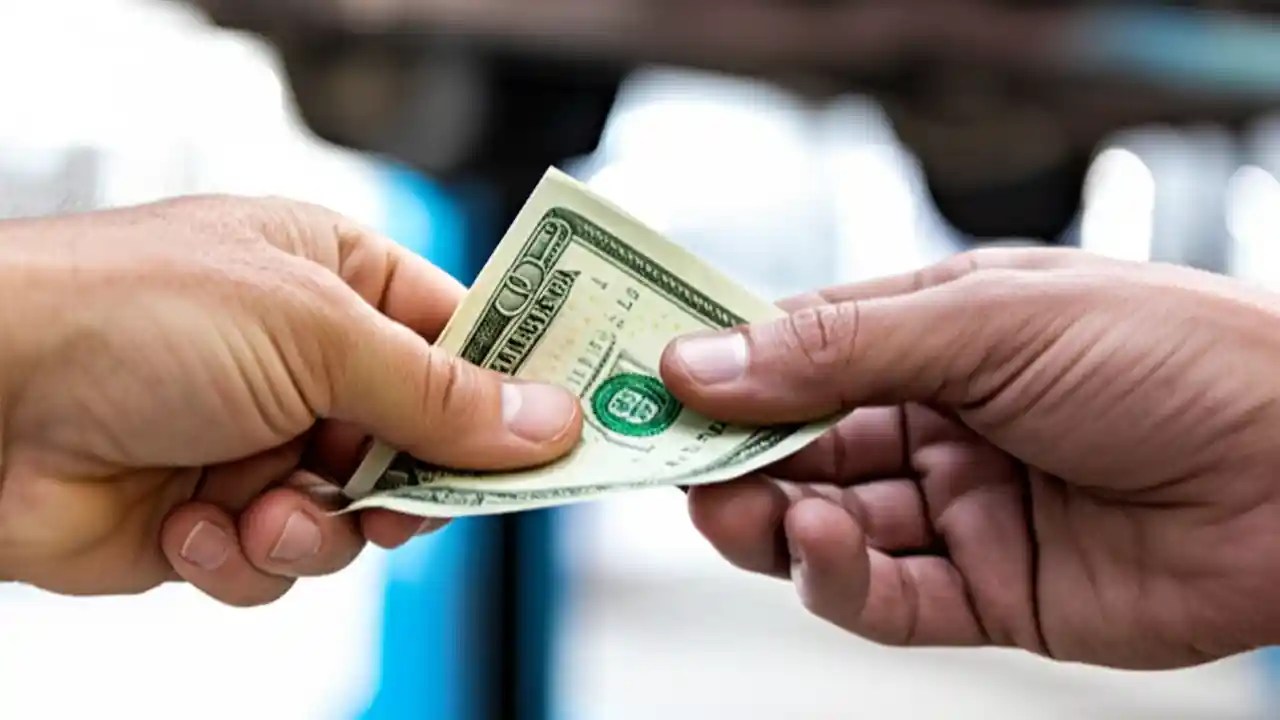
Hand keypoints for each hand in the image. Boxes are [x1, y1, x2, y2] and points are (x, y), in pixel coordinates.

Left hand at [0, 196, 580, 604]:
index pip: (464, 338)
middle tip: (396, 494)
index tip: (565, 436)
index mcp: (339, 280)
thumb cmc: (129, 313)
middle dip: (408, 482)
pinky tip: (194, 524)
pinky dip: (246, 556)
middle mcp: (309, 361)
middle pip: (426, 442)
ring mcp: (265, 440)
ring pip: (361, 518)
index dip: (514, 389)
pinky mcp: (219, 517)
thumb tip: (548, 422)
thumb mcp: (312, 332)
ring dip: (316, 529)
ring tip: (262, 509)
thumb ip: (438, 391)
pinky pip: (283, 562)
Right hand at [661, 248, 1279, 669]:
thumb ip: (838, 348)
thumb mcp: (989, 319)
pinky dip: (833, 577)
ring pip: (824, 524)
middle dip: (728, 454)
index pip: (798, 350)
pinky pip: (883, 595)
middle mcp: (939, 422)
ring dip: (766, 518)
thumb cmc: (1175, 352)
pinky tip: (816, 543)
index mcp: (936, 336)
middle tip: (663, 458)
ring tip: (726, 506)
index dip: (722, 366)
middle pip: (797, 445)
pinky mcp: (989, 594)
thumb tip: (703, 358)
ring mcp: (960, 509)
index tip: (648, 378)